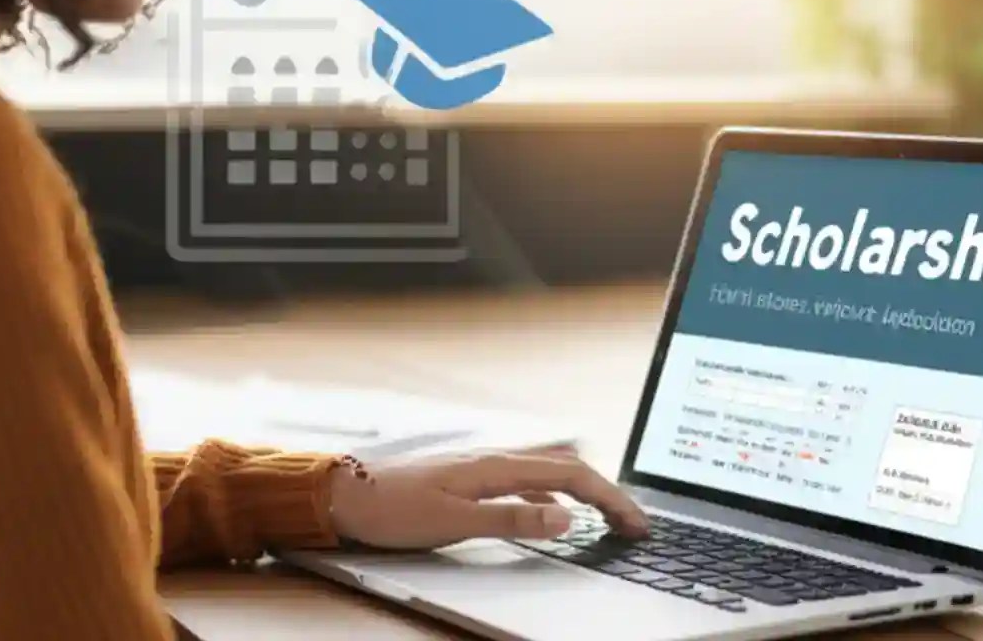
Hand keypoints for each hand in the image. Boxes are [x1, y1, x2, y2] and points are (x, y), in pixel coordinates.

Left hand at [329, 451, 649, 549]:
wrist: (344, 494)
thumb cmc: (393, 508)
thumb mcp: (455, 521)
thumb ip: (512, 519)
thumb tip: (566, 518)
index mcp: (497, 466)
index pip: (572, 476)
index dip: (611, 499)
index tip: (637, 524)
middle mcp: (495, 459)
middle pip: (568, 469)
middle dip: (607, 493)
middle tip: (633, 523)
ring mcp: (483, 466)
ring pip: (549, 473)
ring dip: (583, 492)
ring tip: (606, 517)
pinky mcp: (470, 478)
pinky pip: (527, 482)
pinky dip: (554, 496)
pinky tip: (552, 515)